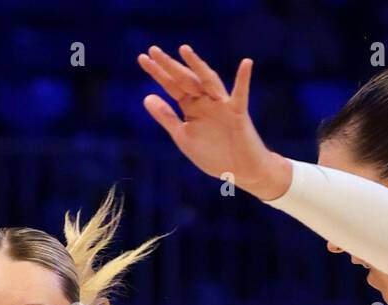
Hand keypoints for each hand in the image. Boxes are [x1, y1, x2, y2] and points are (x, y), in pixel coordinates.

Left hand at [137, 43, 290, 198]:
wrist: (240, 171)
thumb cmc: (213, 155)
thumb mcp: (183, 136)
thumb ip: (166, 117)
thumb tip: (146, 96)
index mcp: (191, 106)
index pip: (172, 85)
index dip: (157, 73)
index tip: (141, 58)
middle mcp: (205, 101)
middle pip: (185, 79)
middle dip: (169, 66)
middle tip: (153, 50)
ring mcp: (222, 106)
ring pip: (208, 81)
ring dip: (197, 66)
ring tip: (184, 50)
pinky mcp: (238, 114)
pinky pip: (241, 95)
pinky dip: (243, 79)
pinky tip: (246, 63)